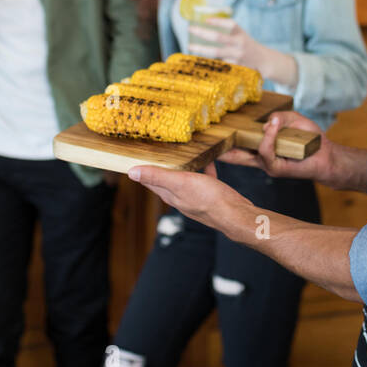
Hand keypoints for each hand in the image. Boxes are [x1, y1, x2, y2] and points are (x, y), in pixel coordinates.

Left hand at [126, 161, 249, 232]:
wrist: (235, 214)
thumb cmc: (209, 199)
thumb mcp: (180, 182)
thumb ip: (157, 176)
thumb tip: (132, 172)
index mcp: (170, 194)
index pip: (150, 181)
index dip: (143, 170)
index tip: (137, 158)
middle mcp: (180, 198)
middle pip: (166, 180)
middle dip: (162, 167)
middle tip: (158, 152)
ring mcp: (195, 198)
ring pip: (184, 180)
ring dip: (183, 169)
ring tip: (183, 155)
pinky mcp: (209, 197)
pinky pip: (204, 180)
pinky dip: (204, 171)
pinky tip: (209, 162)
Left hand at [187, 16, 261, 67]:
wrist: (262, 61)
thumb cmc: (247, 45)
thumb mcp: (241, 35)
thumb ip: (228, 31)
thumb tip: (207, 23)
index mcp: (241, 34)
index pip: (230, 24)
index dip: (218, 21)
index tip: (206, 20)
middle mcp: (240, 44)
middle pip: (219, 37)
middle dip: (203, 32)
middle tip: (191, 29)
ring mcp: (237, 56)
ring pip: (216, 52)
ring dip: (201, 49)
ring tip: (190, 46)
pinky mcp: (234, 66)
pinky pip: (218, 62)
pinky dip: (208, 60)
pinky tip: (199, 58)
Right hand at [218, 110, 338, 186]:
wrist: (327, 155)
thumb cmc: (309, 138)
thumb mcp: (292, 119)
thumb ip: (279, 117)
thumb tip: (265, 124)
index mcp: (259, 146)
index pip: (236, 144)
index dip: (222, 140)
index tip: (209, 132)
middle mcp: (259, 157)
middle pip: (233, 154)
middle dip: (220, 147)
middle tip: (208, 137)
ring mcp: (266, 164)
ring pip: (248, 151)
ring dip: (253, 136)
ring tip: (264, 124)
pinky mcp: (275, 169)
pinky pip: (266, 152)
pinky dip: (269, 138)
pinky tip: (273, 127)